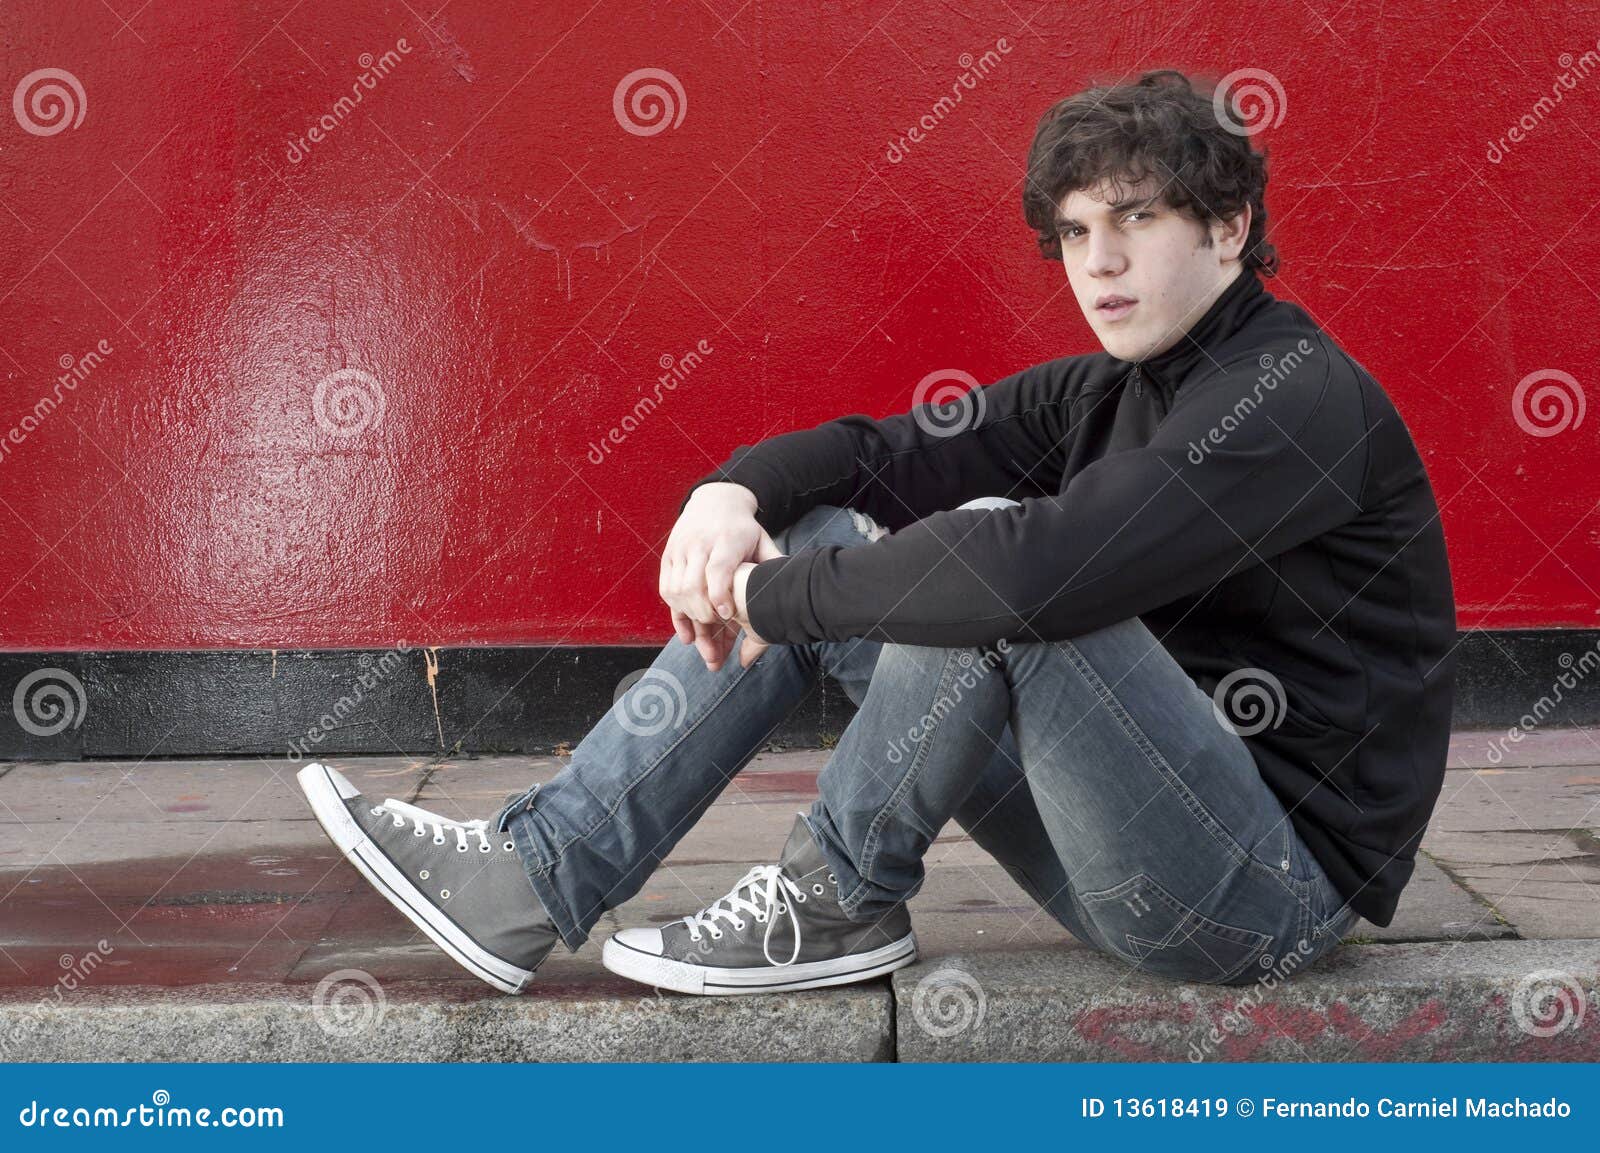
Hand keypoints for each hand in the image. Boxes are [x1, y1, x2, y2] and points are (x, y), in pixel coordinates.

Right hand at [660, 483, 781, 669]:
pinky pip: (666, 587)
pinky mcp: (668, 556)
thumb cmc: (743, 529)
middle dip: (703, 614)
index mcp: (726, 540)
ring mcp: (680, 549)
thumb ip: (773, 563)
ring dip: (689, 616)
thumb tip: (797, 586)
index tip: (727, 616)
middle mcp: (699, 544)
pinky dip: (675, 611)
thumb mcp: (761, 540)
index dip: (720, 594)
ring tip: (705, 635)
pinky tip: (688, 631)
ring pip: (676, 589)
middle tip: (716, 632)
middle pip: (693, 584)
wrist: (715, 501)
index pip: (718, 569)